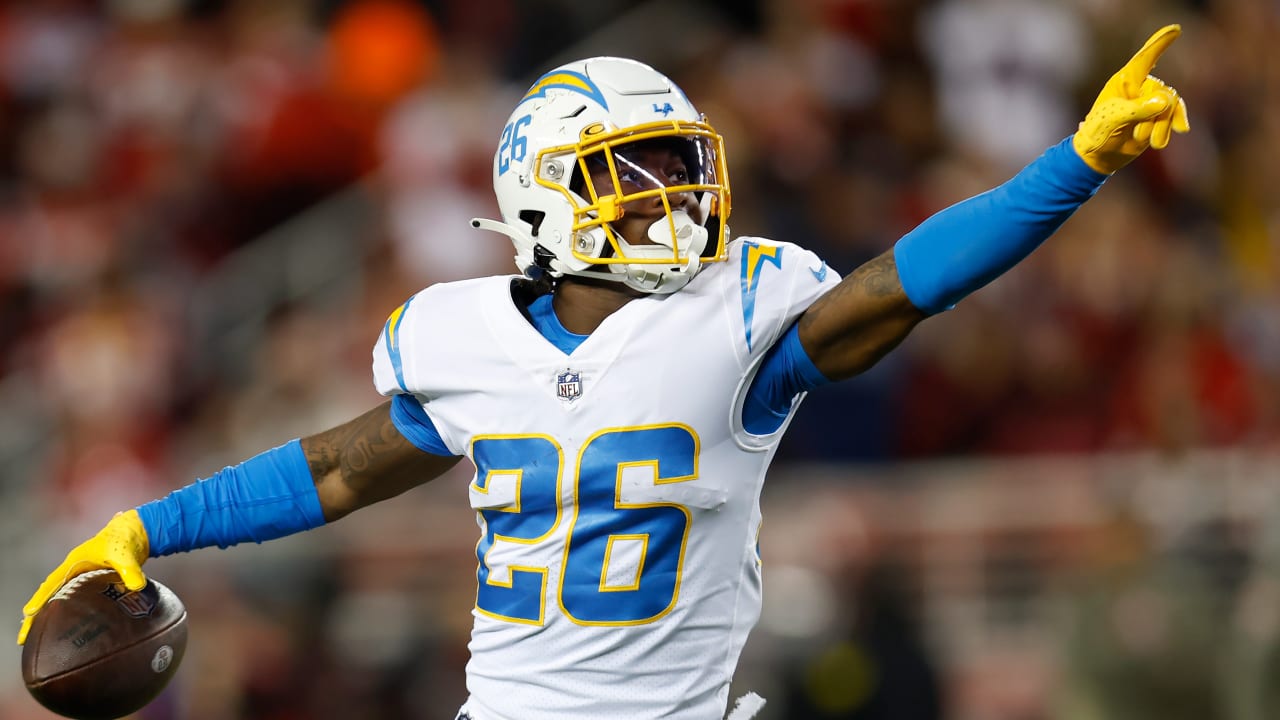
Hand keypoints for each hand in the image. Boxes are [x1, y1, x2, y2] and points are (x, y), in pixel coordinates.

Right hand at [17, 510, 149, 644]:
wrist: (137, 531)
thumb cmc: (125, 538)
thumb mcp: (126, 554)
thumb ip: (130, 570)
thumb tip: (136, 586)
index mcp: (75, 562)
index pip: (52, 583)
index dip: (40, 599)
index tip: (28, 614)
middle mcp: (74, 570)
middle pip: (50, 594)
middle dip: (36, 614)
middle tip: (24, 637)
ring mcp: (82, 577)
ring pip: (60, 598)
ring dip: (48, 615)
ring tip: (36, 637)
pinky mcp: (93, 583)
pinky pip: (75, 600)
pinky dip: (68, 612)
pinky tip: (66, 628)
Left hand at [1072, 24, 1190, 174]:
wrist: (1098, 156)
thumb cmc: (1097, 133)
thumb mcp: (1112, 120)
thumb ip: (1137, 109)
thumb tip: (1165, 101)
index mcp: (1125, 81)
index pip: (1144, 59)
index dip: (1160, 43)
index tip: (1175, 30)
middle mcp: (1139, 87)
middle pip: (1162, 92)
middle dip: (1156, 116)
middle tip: (1140, 136)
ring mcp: (1149, 102)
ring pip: (1170, 106)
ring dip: (1163, 126)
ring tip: (1152, 143)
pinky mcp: (1157, 116)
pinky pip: (1174, 114)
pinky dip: (1177, 122)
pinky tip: (1182, 130)